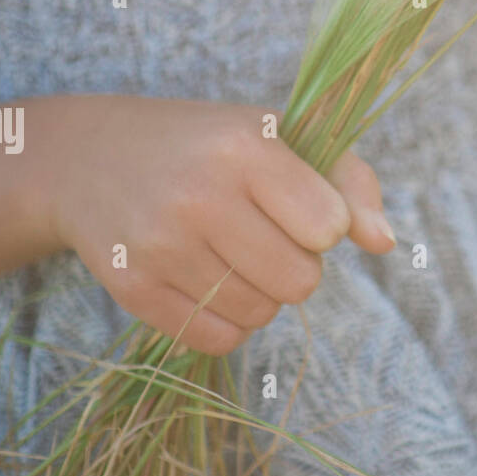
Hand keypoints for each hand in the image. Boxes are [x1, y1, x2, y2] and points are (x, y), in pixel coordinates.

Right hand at [36, 96, 393, 354]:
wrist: (90, 157)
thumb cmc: (210, 144)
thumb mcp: (279, 136)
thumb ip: (348, 181)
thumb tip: (386, 243)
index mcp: (246, 146)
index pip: (329, 227)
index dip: (325, 223)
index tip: (299, 204)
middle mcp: (201, 195)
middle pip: (300, 282)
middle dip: (297, 265)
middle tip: (267, 234)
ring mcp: (161, 246)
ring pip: (261, 314)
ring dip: (262, 292)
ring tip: (234, 252)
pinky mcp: (133, 289)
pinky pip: (217, 340)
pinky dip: (227, 320)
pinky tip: (208, 279)